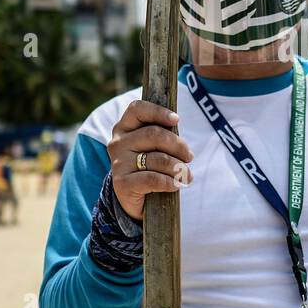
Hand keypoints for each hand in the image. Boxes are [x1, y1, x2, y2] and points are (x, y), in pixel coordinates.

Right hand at [107, 100, 193, 220]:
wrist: (134, 197)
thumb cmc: (149, 165)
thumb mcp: (154, 146)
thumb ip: (162, 133)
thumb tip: (176, 123)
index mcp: (124, 127)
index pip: (137, 109)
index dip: (158, 112)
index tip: (177, 119)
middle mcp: (118, 143)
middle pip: (154, 134)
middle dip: (178, 145)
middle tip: (189, 156)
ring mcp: (118, 163)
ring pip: (158, 158)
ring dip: (178, 167)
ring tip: (186, 174)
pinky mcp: (122, 183)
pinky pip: (153, 179)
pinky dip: (170, 182)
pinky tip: (176, 184)